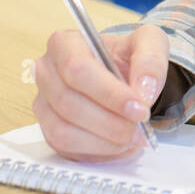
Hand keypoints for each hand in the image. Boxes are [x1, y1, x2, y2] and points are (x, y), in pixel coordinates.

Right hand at [33, 24, 169, 161]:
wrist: (124, 78)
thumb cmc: (128, 57)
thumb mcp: (149, 43)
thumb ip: (150, 60)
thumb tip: (144, 90)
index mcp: (65, 44)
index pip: (77, 68)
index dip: (109, 93)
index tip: (139, 107)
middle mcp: (47, 72)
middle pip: (69, 103)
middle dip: (110, 121)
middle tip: (141, 126)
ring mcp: (44, 103)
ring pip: (64, 130)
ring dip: (104, 139)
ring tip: (134, 136)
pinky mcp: (49, 130)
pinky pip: (66, 147)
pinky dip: (98, 150)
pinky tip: (120, 142)